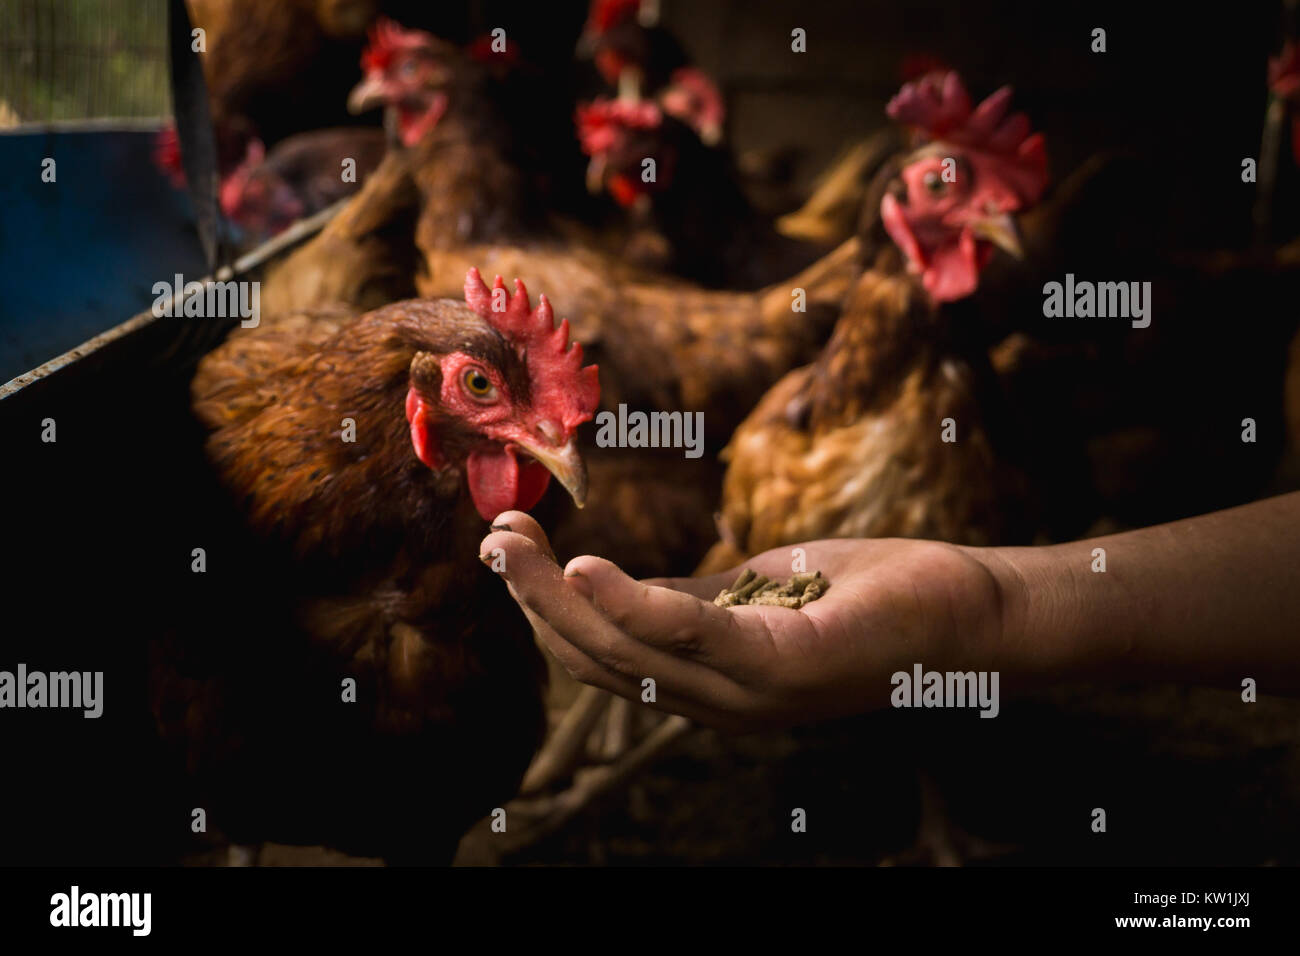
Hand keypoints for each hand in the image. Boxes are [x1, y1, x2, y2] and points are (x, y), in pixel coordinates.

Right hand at [480, 511, 1012, 732]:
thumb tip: (617, 579)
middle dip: (535, 600)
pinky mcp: (787, 664)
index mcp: (709, 684)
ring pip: (628, 651)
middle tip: (491, 537)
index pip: (604, 658)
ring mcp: (751, 692)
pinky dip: (632, 603)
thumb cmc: (868, 597)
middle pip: (600, 660)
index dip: (546, 608)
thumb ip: (693, 598)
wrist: (972, 611)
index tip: (507, 543)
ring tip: (512, 541)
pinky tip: (585, 567)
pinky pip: (692, 632)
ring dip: (560, 598)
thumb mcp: (761, 593)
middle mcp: (720, 702)